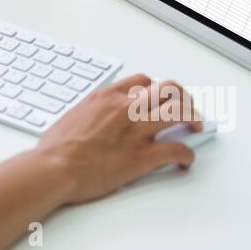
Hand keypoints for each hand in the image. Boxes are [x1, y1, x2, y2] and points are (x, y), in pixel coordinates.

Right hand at [35, 73, 200, 204]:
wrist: (54, 168)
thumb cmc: (55, 149)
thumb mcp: (71, 116)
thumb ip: (89, 113)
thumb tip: (92, 119)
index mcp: (105, 97)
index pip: (142, 81)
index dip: (155, 88)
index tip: (158, 98)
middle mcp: (124, 108)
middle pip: (167, 89)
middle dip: (182, 97)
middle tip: (186, 108)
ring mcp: (135, 131)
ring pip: (178, 112)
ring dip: (193, 118)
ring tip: (196, 126)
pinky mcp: (142, 156)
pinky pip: (176, 150)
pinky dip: (187, 155)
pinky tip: (185, 161)